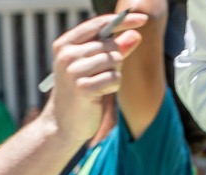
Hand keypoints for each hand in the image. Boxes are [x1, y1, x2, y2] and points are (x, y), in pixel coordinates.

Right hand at [45, 13, 145, 141]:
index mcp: (65, 44)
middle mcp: (67, 54)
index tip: (143, 18)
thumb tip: (136, 34)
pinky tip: (99, 95)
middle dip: (115, 60)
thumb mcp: (95, 68)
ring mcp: (73, 70)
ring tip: (98, 86)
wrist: (62, 124)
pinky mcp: (84, 87)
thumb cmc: (80, 94)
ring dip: (114, 75)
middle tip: (100, 77)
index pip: (98, 24)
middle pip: (110, 45)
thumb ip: (115, 50)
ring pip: (114, 61)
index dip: (122, 20)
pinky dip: (113, 87)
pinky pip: (114, 78)